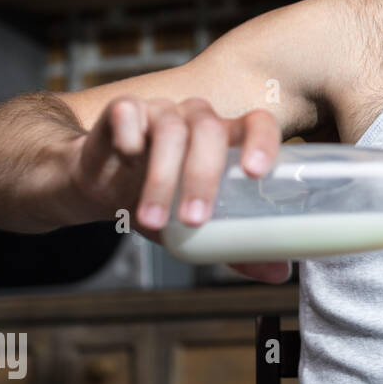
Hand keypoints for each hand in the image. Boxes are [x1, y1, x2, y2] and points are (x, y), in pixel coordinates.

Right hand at [68, 95, 289, 283]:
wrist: (104, 188)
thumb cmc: (163, 200)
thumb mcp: (198, 228)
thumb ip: (234, 244)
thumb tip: (278, 273)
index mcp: (227, 139)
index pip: (257, 124)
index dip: (262, 141)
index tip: (256, 173)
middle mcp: (197, 118)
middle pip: (210, 131)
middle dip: (202, 177)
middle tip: (194, 220)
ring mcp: (161, 111)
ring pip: (169, 130)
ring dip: (162, 178)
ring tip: (154, 221)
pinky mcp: (122, 110)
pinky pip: (128, 112)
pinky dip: (128, 136)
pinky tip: (128, 158)